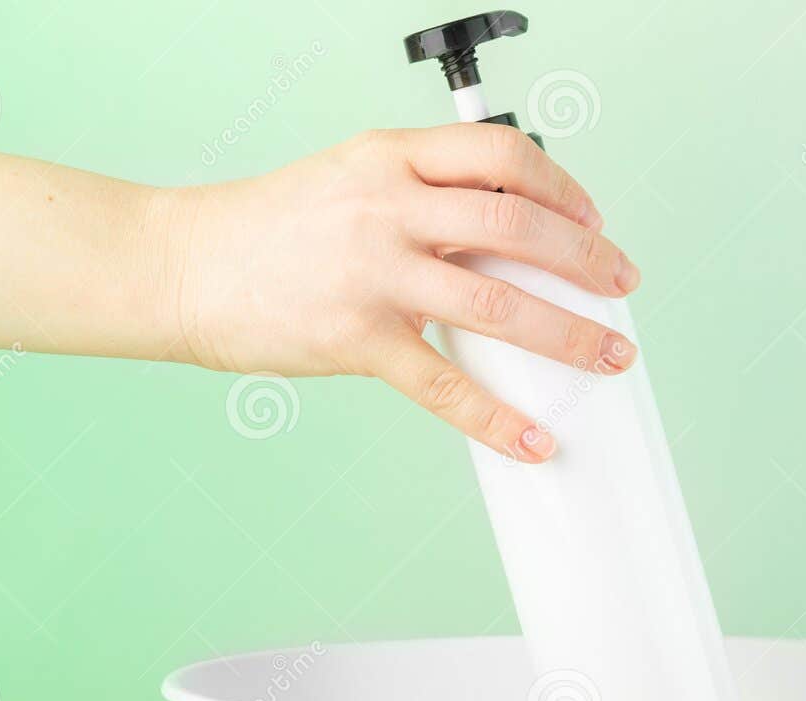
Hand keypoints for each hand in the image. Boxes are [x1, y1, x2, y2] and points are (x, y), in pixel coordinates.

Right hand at [157, 124, 641, 461]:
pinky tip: (533, 440)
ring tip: (609, 357)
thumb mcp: (350, 181)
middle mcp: (387, 207)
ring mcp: (372, 273)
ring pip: (498, 304)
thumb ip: (423, 198)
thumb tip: (506, 238)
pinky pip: (444, 386)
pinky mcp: (354, 338)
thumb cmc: (271, 229)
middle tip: (623, 286)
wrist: (183, 265)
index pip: (500, 155)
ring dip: (568, 335)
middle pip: (517, 226)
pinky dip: (496, 419)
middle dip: (586, 259)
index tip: (593, 219)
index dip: (561, 186)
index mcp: (391, 157)